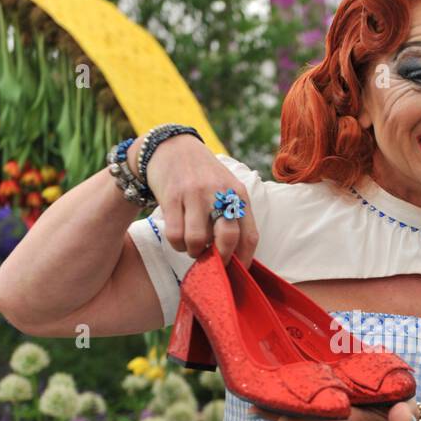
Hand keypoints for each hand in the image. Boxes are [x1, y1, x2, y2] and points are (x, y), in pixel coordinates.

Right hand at [129, 133, 257, 265]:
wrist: (172, 147)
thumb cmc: (203, 176)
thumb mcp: (226, 188)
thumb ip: (233, 216)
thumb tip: (237, 257)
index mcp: (238, 194)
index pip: (249, 235)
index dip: (245, 260)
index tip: (237, 272)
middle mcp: (219, 193)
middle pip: (227, 239)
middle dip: (221, 259)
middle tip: (213, 262)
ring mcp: (194, 195)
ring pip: (197, 241)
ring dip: (194, 252)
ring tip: (193, 247)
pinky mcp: (171, 197)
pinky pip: (175, 234)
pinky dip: (177, 244)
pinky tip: (179, 238)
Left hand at [248, 397, 420, 420]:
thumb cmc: (403, 417)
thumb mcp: (407, 415)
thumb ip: (405, 417)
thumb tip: (402, 420)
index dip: (300, 420)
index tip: (278, 417)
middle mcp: (336, 420)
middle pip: (302, 419)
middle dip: (277, 415)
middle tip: (251, 409)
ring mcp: (333, 414)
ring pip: (300, 412)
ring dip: (278, 408)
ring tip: (253, 401)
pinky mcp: (333, 406)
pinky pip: (307, 405)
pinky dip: (290, 400)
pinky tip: (274, 391)